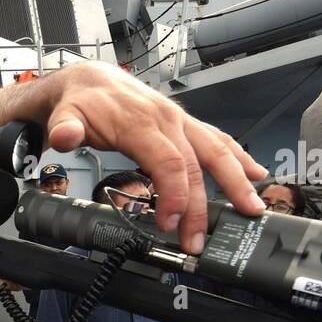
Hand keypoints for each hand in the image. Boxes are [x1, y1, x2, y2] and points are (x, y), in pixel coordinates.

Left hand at [39, 62, 267, 252]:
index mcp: (142, 122)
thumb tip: (65, 135)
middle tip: (200, 241)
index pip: (169, 163)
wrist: (90, 81)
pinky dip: (240, 157)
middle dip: (201, 207)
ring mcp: (180, 122)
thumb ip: (65, 128)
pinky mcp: (185, 125)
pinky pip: (218, 140)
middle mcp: (168, 120)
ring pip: (217, 151)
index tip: (169, 225)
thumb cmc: (82, 102)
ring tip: (252, 208)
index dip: (174, 196)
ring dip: (237, 181)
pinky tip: (256, 173)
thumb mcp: (65, 115)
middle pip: (196, 166)